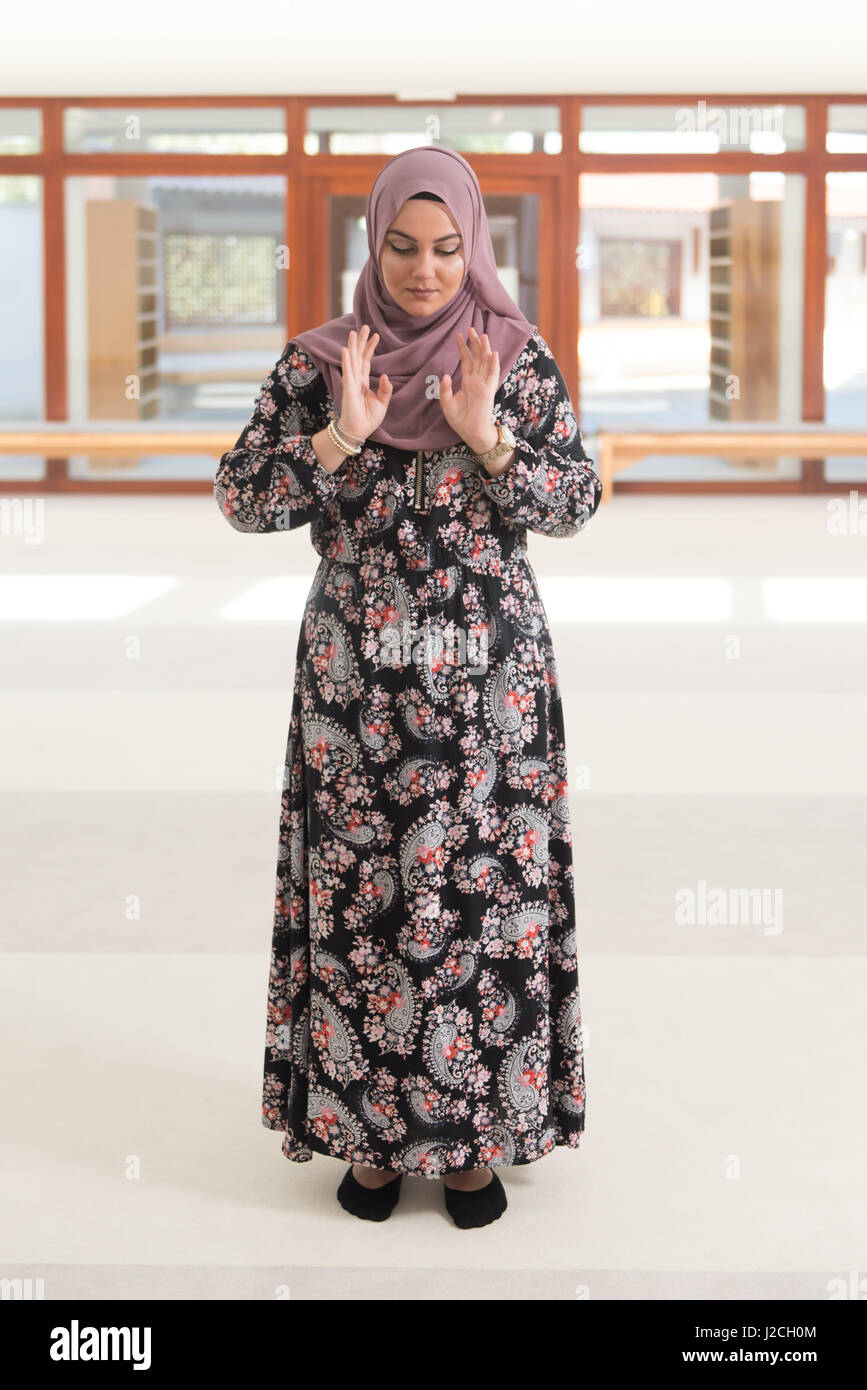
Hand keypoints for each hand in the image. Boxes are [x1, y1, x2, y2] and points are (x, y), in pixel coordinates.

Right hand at [337, 325, 392, 441]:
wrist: (358, 431)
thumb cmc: (368, 419)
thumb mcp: (382, 403)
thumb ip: (385, 390)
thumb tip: (386, 376)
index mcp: (364, 383)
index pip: (367, 361)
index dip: (370, 348)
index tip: (376, 335)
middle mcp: (356, 380)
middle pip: (359, 356)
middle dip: (361, 341)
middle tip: (365, 326)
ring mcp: (351, 383)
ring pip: (352, 360)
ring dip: (352, 346)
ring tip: (354, 332)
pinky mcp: (348, 389)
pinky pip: (348, 372)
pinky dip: (346, 360)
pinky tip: (345, 349)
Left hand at [438, 326, 498, 452]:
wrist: (471, 432)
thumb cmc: (460, 420)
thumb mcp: (446, 404)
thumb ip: (444, 390)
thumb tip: (445, 375)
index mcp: (467, 382)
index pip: (466, 361)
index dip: (463, 348)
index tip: (458, 335)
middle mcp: (476, 381)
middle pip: (477, 357)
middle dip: (474, 343)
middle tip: (471, 328)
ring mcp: (483, 385)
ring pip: (486, 362)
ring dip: (485, 349)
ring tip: (483, 335)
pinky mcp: (488, 391)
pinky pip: (492, 375)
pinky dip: (493, 364)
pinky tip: (493, 353)